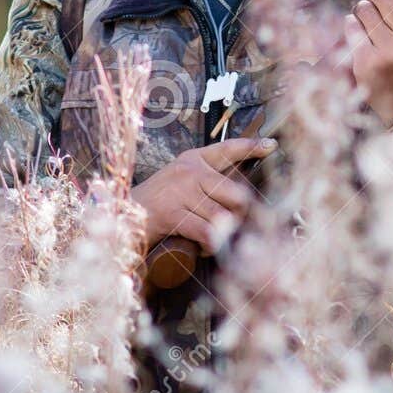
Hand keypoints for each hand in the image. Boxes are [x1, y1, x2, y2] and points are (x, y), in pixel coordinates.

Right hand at [129, 137, 272, 254]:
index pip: (227, 149)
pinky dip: (211, 244)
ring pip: (223, 217)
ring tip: (213, 238)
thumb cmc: (155, 203)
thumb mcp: (179, 180)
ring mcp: (182, 191)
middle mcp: (190, 171)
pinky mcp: (174, 213)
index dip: (251, 147)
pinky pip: (208, 232)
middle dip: (239, 215)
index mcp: (192, 160)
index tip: (271, 146)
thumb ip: (205, 181)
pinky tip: (205, 246)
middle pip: (236, 194)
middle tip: (233, 225)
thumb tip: (242, 198)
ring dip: (223, 234)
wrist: (122, 217)